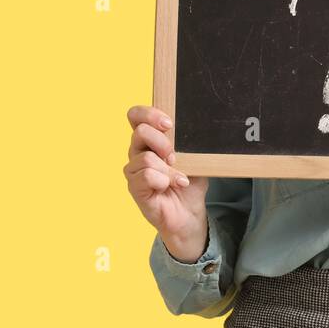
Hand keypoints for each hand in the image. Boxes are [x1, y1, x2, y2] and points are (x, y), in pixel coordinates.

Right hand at [124, 105, 209, 261]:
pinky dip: (163, 180)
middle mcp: (138, 152)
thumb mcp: (194, 156)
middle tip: (175, 155)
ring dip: (167, 168)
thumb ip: (187, 141)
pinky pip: (144, 176)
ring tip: (179, 177)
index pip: (136, 116)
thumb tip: (192, 127)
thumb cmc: (189, 182)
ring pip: (145, 157)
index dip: (149, 114)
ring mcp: (134, 171)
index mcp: (149, 139)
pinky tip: (173, 185)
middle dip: (162, 141)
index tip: (169, 123)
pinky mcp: (135, 189)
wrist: (190, 213)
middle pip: (140, 132)